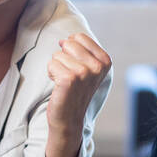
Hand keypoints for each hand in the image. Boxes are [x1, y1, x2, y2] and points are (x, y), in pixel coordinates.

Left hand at [44, 34, 111, 156]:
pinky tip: (59, 87)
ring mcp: (84, 73)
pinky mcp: (69, 80)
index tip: (76, 67)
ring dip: (56, 68)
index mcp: (105, 61)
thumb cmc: (75, 91)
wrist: (69, 119)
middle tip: (69, 77)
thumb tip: (64, 39)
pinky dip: (51, 74)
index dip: (71, 50)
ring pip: (57, 54)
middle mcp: (97, 66)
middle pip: (68, 43)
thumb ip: (80, 50)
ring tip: (64, 83)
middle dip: (63, 58)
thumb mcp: (87, 68)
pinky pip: (51, 64)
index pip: (79, 37)